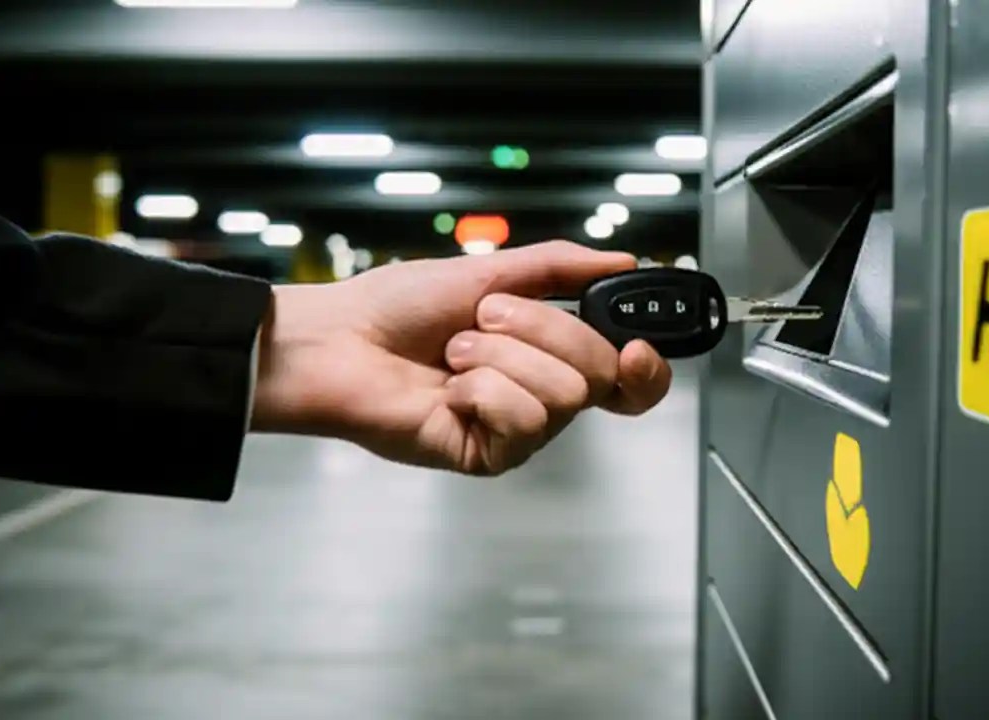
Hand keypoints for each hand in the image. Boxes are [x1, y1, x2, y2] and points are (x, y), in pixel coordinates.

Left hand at [250, 240, 672, 474]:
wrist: (343, 339)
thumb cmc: (400, 307)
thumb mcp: (491, 271)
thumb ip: (561, 266)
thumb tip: (623, 258)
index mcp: (550, 354)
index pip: (626, 378)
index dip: (645, 367)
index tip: (635, 346)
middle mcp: (541, 394)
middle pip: (598, 373)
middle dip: (539, 329)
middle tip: (485, 318)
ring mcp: (517, 429)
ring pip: (561, 395)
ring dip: (498, 356)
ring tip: (455, 353)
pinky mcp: (489, 455)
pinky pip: (522, 421)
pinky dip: (482, 389)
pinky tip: (449, 388)